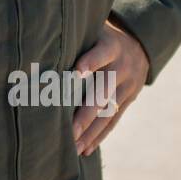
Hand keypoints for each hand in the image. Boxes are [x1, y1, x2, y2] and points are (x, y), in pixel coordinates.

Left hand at [71, 18, 148, 156]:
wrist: (139, 45)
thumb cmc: (100, 37)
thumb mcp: (94, 30)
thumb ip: (75, 38)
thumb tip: (41, 44)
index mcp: (111, 47)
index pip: (101, 53)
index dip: (90, 61)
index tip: (76, 71)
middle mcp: (122, 68)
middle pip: (103, 93)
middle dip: (86, 113)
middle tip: (70, 130)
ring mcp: (128, 87)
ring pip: (108, 113)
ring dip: (90, 132)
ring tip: (73, 147)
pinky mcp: (129, 100)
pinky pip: (113, 121)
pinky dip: (99, 136)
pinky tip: (85, 149)